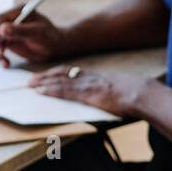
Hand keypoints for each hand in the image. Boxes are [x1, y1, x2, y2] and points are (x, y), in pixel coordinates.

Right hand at [0, 4, 67, 66]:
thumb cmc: (50, 37)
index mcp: (17, 11)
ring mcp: (7, 29)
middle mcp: (10, 18)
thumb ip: (20, 30)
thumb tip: (1, 30)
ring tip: (5, 62)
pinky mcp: (7, 39)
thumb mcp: (37, 32)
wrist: (55, 47)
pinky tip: (6, 63)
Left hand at [29, 66, 150, 116]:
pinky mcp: (86, 93)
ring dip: (42, 82)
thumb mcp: (117, 89)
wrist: (141, 93)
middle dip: (44, 75)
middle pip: (61, 73)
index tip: (45, 74)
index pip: (70, 71)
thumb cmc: (134, 94)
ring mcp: (86, 85)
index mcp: (95, 76)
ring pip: (59, 80)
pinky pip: (64, 90)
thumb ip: (106, 92)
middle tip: (30, 79)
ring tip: (30, 85)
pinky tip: (40, 91)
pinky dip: (50, 90)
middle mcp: (88, 77)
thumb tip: (103, 98)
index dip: (56, 73)